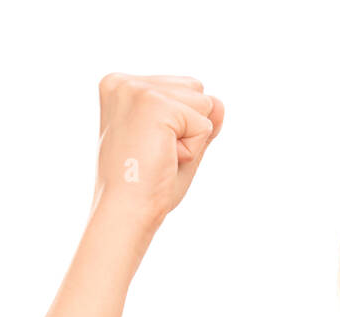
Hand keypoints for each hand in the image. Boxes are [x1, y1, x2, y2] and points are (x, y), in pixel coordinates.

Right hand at [93, 73, 224, 229]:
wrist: (125, 212)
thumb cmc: (144, 187)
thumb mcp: (175, 146)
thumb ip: (198, 120)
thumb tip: (219, 101)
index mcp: (120, 87)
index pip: (181, 90)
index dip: (179, 127)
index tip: (147, 148)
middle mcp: (123, 81)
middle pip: (195, 90)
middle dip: (188, 128)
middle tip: (156, 154)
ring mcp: (136, 89)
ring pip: (204, 104)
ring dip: (191, 139)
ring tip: (159, 155)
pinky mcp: (154, 103)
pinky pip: (204, 124)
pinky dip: (193, 149)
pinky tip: (164, 158)